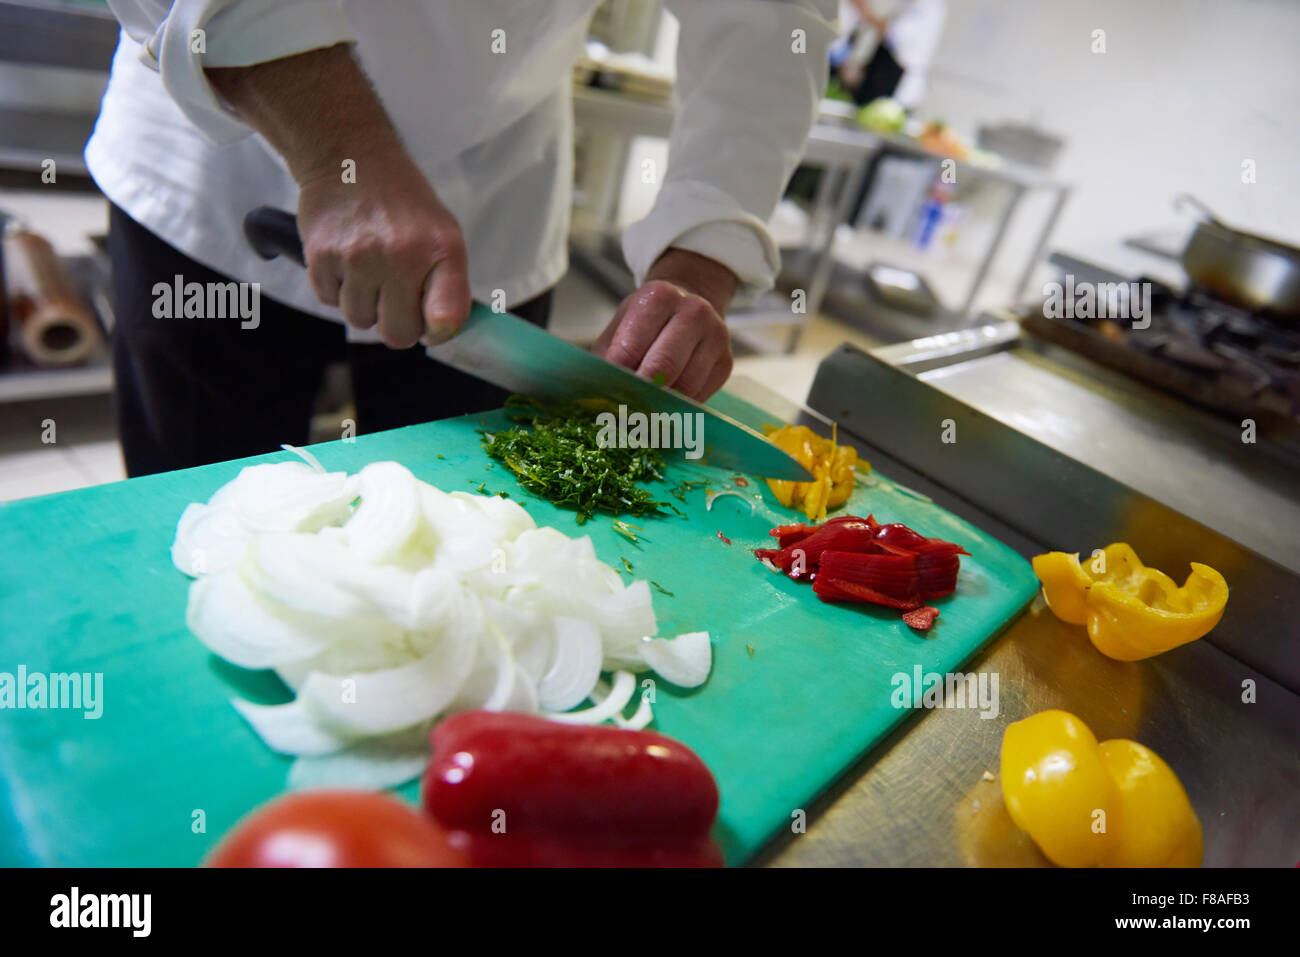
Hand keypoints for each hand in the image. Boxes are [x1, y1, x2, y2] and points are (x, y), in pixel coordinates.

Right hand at [297, 152, 470, 348]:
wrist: (351, 156)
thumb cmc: (402, 203)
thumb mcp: (442, 233)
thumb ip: (447, 283)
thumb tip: (442, 331)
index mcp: (441, 250)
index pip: (446, 319)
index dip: (437, 331)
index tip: (430, 322)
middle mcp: (401, 255)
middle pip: (397, 335)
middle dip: (396, 322)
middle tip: (394, 295)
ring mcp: (358, 257)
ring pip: (360, 320)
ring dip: (363, 304)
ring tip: (368, 271)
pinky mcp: (321, 256)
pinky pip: (329, 300)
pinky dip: (336, 288)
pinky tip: (346, 261)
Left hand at [592, 248, 735, 400]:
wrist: (689, 306)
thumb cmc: (647, 322)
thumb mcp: (620, 327)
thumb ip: (607, 358)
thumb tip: (597, 397)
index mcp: (659, 296)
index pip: (631, 348)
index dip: (617, 379)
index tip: (606, 398)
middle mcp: (693, 311)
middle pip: (663, 367)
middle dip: (640, 394)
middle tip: (624, 412)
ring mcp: (715, 335)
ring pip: (685, 387)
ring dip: (660, 405)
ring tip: (642, 410)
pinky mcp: (726, 361)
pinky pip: (700, 396)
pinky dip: (679, 407)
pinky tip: (666, 403)